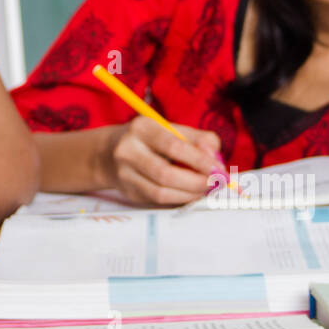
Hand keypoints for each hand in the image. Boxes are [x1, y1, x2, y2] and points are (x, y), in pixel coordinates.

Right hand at [101, 116, 222, 205]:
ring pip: (161, 192)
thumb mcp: (171, 130)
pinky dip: (179, 199)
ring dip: (189, 194)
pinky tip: (190, 194)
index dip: (200, 160)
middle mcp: (128, 150)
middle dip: (196, 182)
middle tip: (216, 183)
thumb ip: (198, 139)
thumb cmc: (150, 140)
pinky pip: (157, 200)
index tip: (219, 169)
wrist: (108, 153)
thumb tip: (215, 159)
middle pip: (166, 173)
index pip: (174, 146)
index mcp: (142, 128)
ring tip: (205, 190)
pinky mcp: (128, 191)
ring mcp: (124, 173)